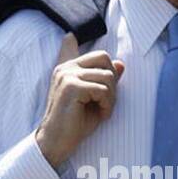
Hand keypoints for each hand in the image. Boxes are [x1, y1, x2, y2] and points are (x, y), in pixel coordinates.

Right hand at [34, 32, 124, 170]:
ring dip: (112, 96)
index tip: (69, 36)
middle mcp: (65, 68)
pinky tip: (100, 115)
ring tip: (102, 110)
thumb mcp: (94, 99)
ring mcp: (67, 75)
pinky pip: (103, 89)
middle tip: (106, 101)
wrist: (56, 142)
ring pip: (108, 75)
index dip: (70, 41)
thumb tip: (121, 63)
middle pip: (104, 58)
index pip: (69, 46)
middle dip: (113, 80)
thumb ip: (104, 80)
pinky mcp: (71, 87)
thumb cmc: (75, 124)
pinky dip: (108, 104)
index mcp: (66, 69)